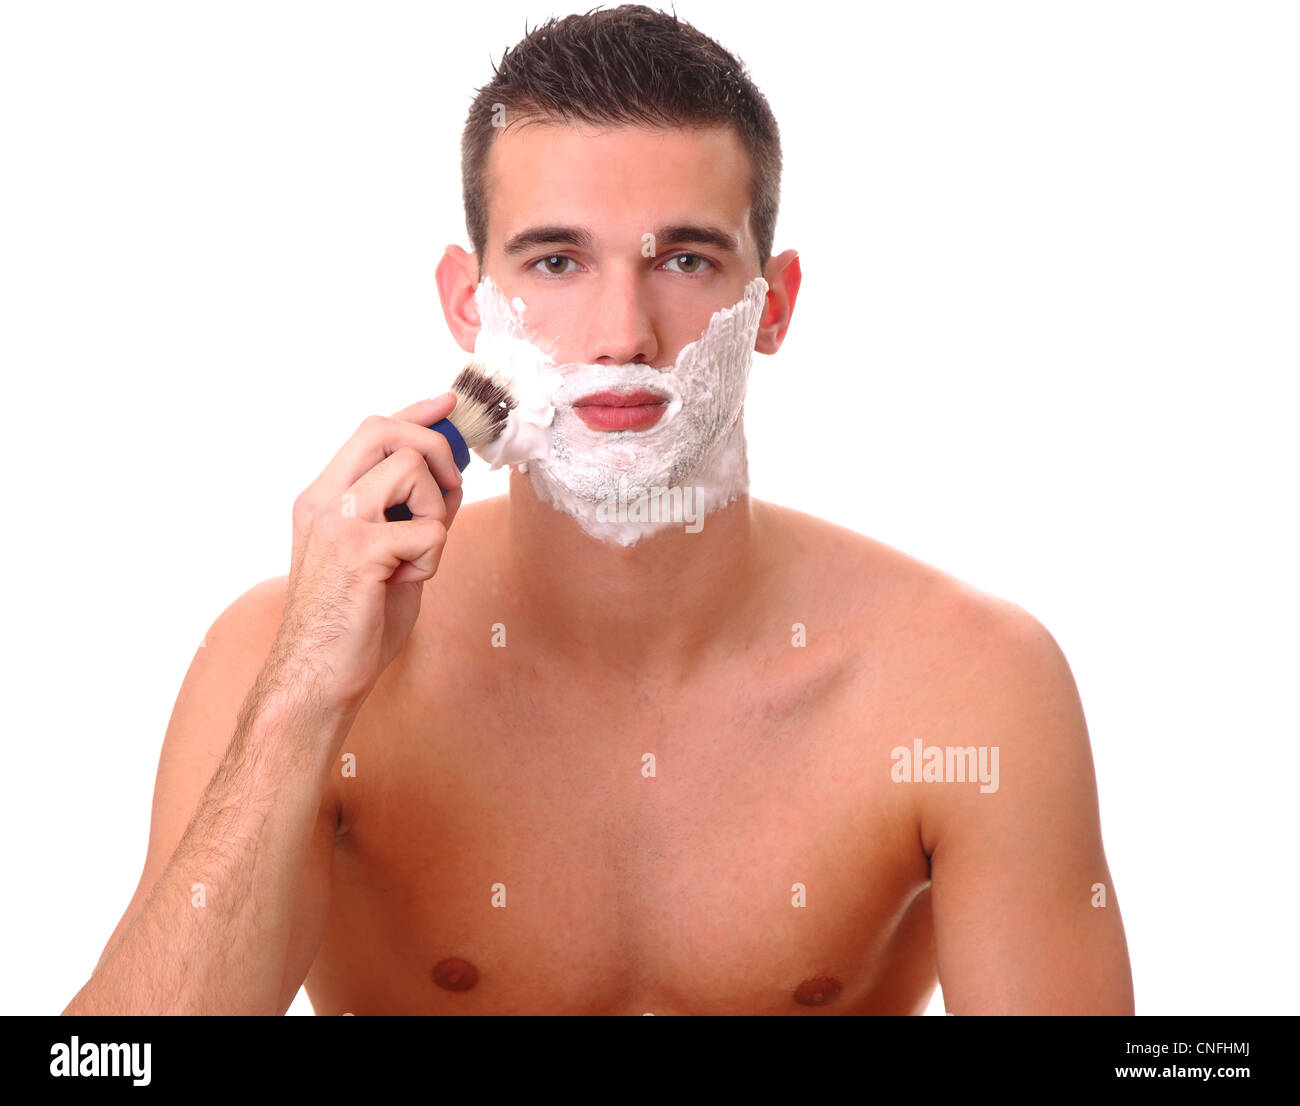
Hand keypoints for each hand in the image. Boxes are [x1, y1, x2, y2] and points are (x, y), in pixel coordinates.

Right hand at [271, 394, 463, 712]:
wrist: (316, 677)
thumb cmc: (351, 624)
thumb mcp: (378, 555)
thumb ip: (399, 515)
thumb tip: (445, 481)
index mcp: (322, 499)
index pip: (369, 431)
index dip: (414, 412)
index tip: (447, 404)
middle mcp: (323, 501)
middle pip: (385, 430)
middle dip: (434, 449)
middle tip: (445, 496)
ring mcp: (337, 522)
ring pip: (411, 470)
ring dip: (433, 511)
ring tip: (416, 555)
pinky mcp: (358, 550)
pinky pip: (427, 530)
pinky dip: (432, 558)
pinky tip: (406, 582)